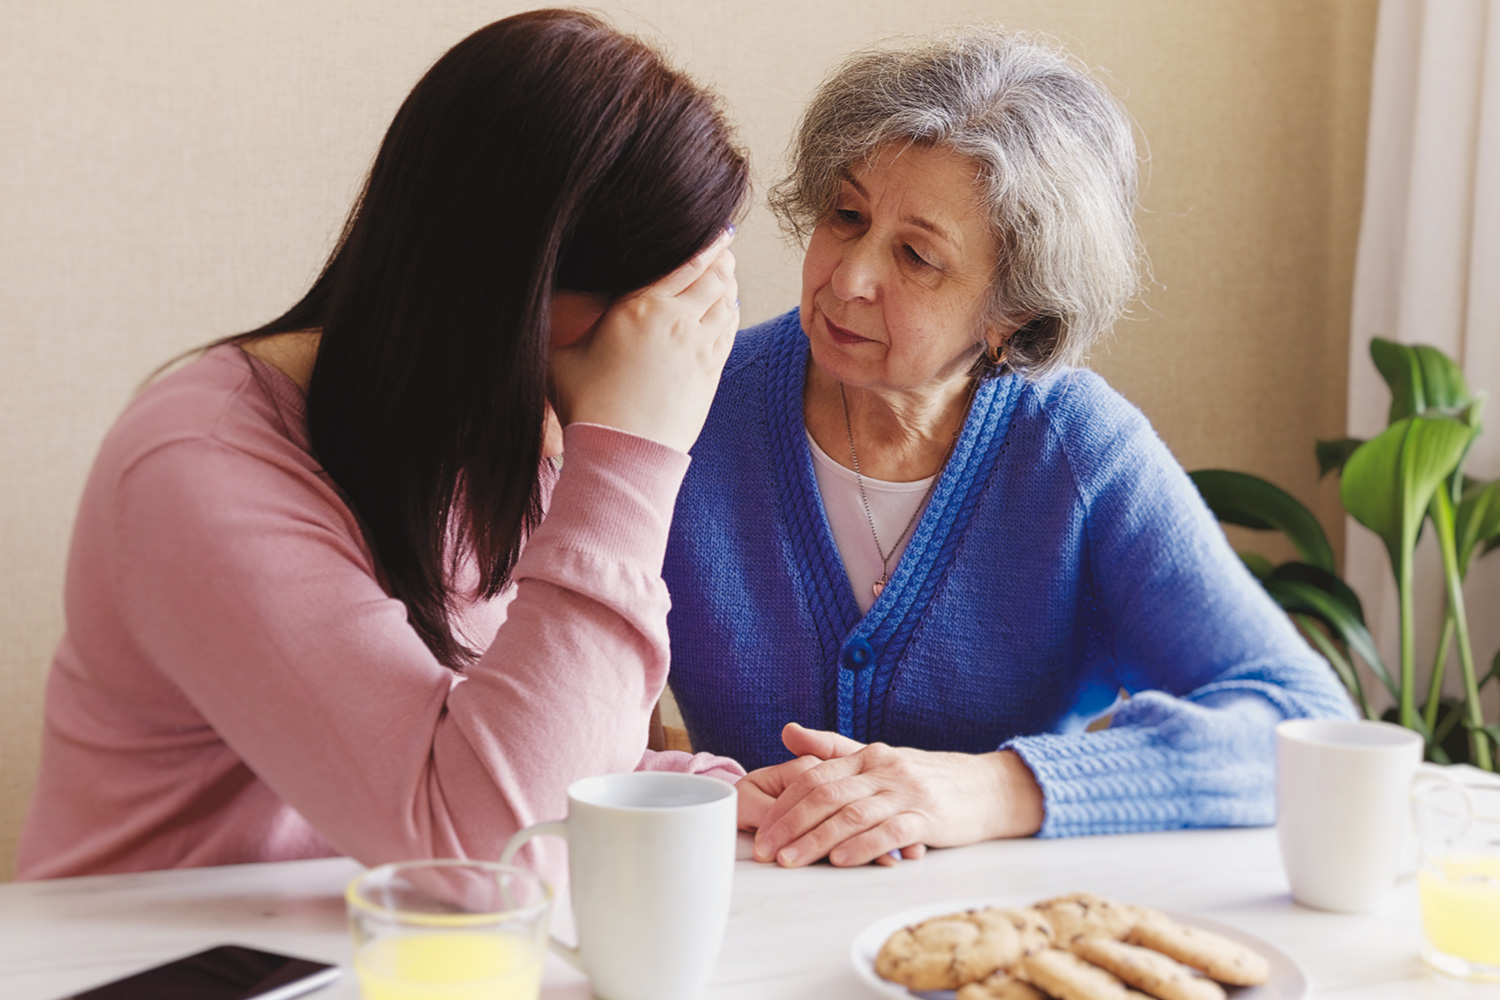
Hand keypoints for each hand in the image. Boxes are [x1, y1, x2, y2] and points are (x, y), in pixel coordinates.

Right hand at [550, 230, 738, 452]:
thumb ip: (558, 324)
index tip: (713, 232)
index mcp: (637, 306)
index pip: (683, 261)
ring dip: (729, 285)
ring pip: (726, 302)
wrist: (622, 450)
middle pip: (712, 276)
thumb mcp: (561, 358)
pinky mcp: (711, 371)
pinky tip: (728, 309)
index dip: (704, 243)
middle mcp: (674, 319)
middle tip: (722, 250)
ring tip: (726, 275)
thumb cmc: (585, 405)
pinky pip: (729, 330)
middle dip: (720, 260)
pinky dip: (731, 314)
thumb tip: (537, 305)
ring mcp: (698, 346)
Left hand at [750, 723, 1043, 867]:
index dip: (783, 803)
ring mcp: (907, 792)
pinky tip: (840, 860)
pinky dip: (862, 846)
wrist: (986, 788)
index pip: (814, 776)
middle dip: (789, 824)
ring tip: (790, 860)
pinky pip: (890, 831)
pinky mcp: (929, 817)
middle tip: (765, 851)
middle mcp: (883, 770)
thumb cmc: (926, 779)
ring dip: (815, 839)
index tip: (760, 830)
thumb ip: (832, 749)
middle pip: (826, 794)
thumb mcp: (879, 759)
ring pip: (852, 814)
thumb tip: (788, 732)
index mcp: (867, 756)